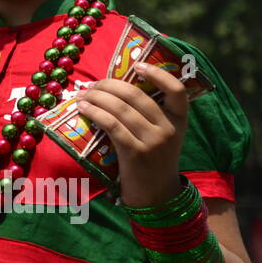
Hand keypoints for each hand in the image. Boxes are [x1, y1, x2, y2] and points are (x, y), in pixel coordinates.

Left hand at [76, 62, 187, 206]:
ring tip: (82, 96)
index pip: (177, 90)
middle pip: (136, 95)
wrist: (156, 196)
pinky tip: (83, 108)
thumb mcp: (162, 135)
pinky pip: (111, 124)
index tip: (138, 65)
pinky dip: (95, 112)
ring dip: (97, 97)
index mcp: (179, 120)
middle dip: (109, 85)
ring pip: (120, 108)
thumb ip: (150, 114)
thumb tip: (115, 87)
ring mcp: (153, 141)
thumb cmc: (153, 159)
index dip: (158, 74)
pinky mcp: (135, 153)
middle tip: (92, 85)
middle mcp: (169, 128)